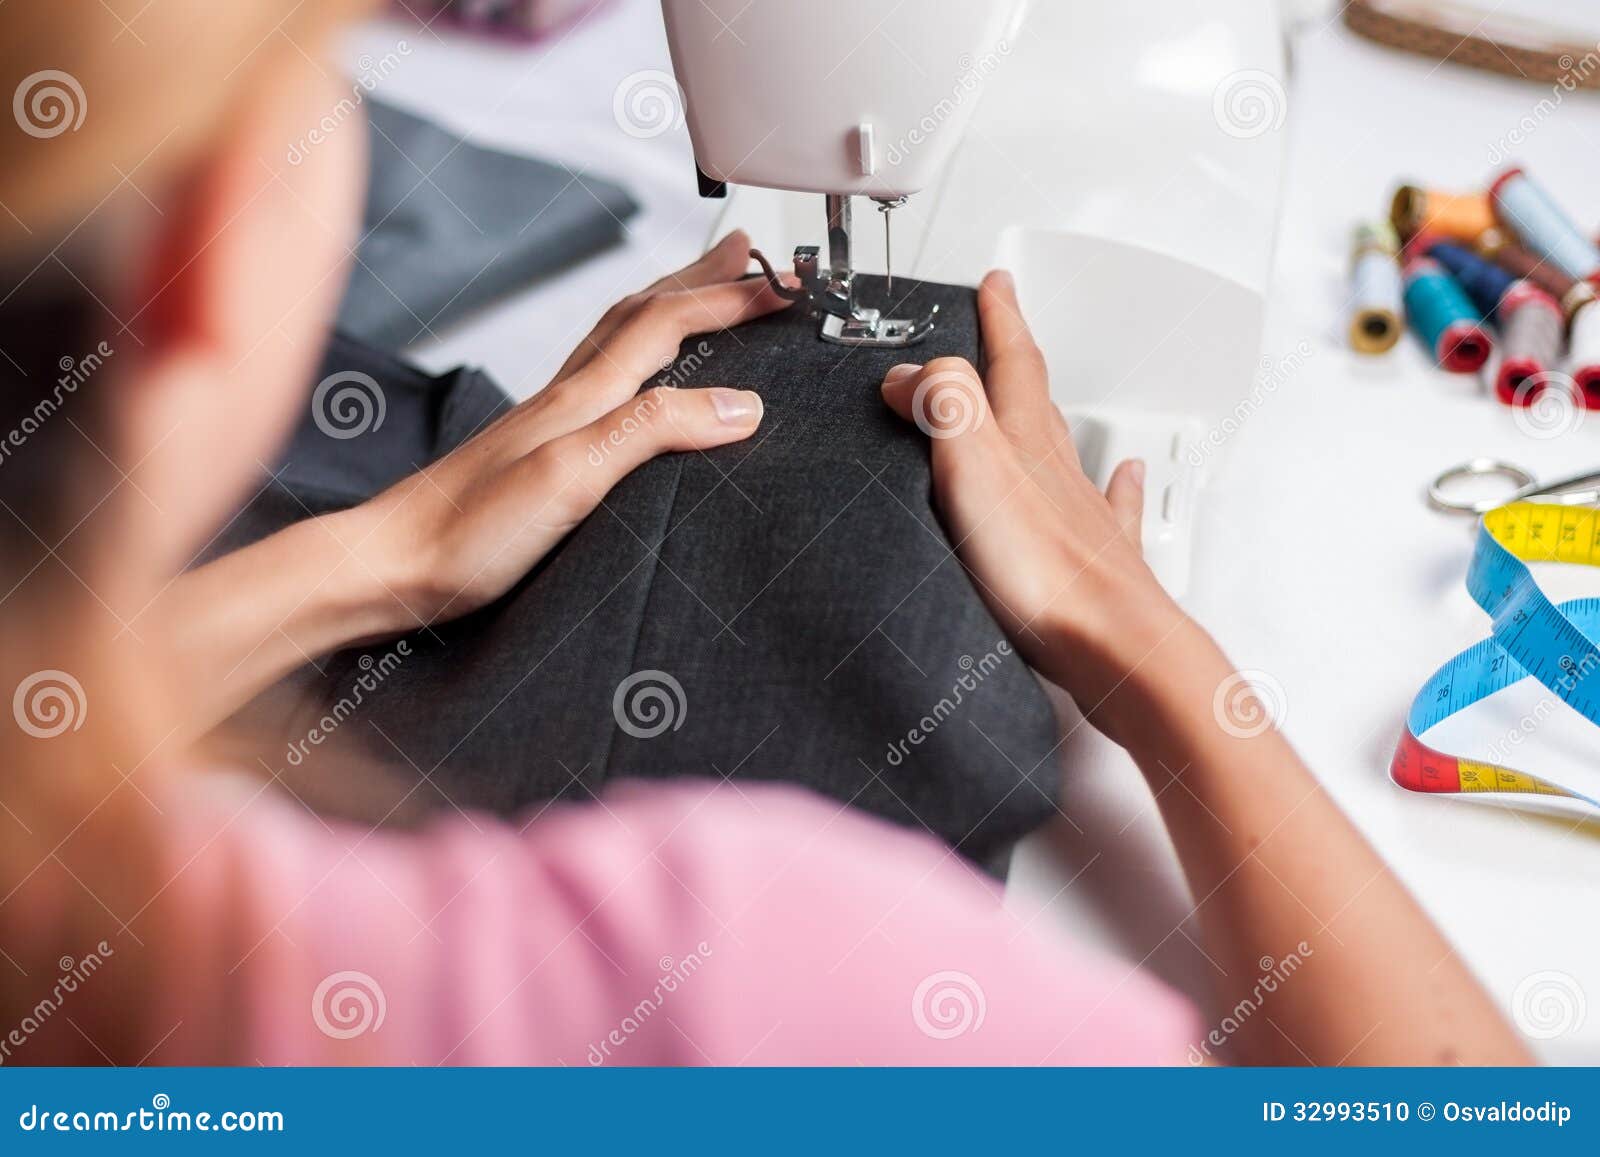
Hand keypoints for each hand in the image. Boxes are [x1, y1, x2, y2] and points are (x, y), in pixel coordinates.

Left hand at [341, 231, 789, 628]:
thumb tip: (738, 403)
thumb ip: (652, 430)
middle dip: (703, 279)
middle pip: (643, 312)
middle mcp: (566, 395)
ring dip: (669, 304)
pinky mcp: (537, 452)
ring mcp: (549, 420)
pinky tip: (632, 376)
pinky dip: (635, 353)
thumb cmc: (468, 532)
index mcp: (583, 396)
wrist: (389, 565)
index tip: (784, 286)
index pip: (670, 323)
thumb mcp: (572, 478)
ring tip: (701, 289)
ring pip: (619, 338)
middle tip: (748, 255)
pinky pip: (601, 377)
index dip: (730, 299)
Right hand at [879, 270, 1195, 736]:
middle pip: (1035, 396)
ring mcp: (1080, 513)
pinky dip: (1117, 484)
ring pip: (1066, 447)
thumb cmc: (1046, 569)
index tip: (994, 284)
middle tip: (1007, 322)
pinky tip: (1126, 478)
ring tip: (1042, 393)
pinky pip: (1110, 506)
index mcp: (1023, 439)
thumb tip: (913, 373)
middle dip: (1014, 355)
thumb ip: (943, 405)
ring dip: (1049, 414)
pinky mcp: (1093, 563)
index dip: (998, 318)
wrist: (1110, 642)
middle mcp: (1056, 468)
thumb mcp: (973, 466)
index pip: (1008, 360)